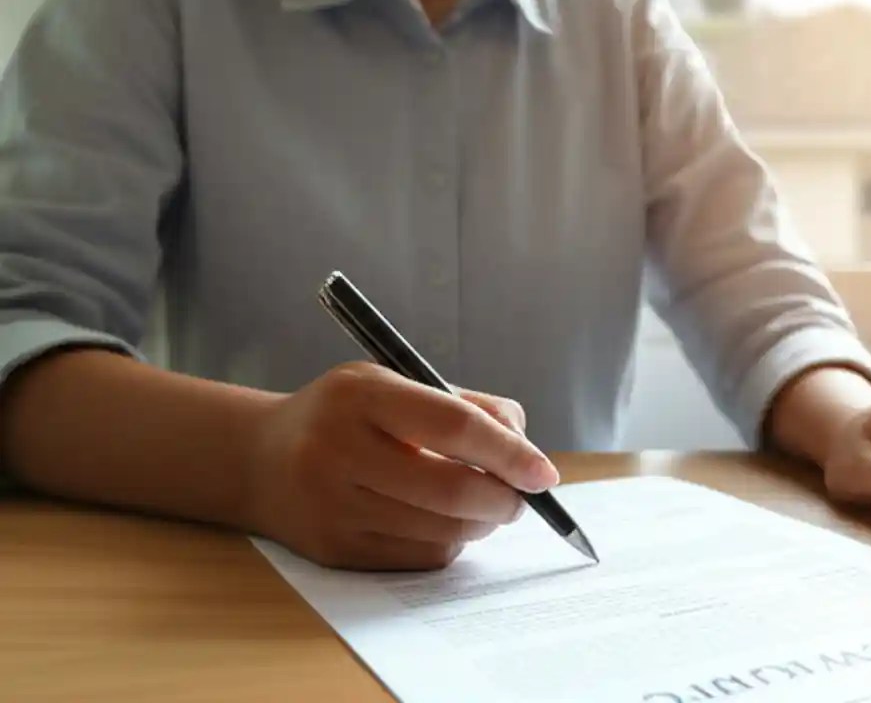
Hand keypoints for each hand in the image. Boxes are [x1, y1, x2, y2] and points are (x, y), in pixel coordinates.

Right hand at [245, 362, 555, 569]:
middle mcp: (337, 449)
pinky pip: (418, 557)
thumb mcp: (394, 383)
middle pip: (450, 488)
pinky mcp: (333, 549)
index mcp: (360, 395)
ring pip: (440, 530)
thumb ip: (465, 405)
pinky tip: (444, 522)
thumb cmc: (347, 416)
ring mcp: (331, 505)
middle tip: (521, 498)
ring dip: (481, 523)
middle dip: (504, 500)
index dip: (509, 452)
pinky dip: (449, 542)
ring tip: (486, 506)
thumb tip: (526, 448)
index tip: (544, 473)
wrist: (257, 459)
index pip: (453, 425)